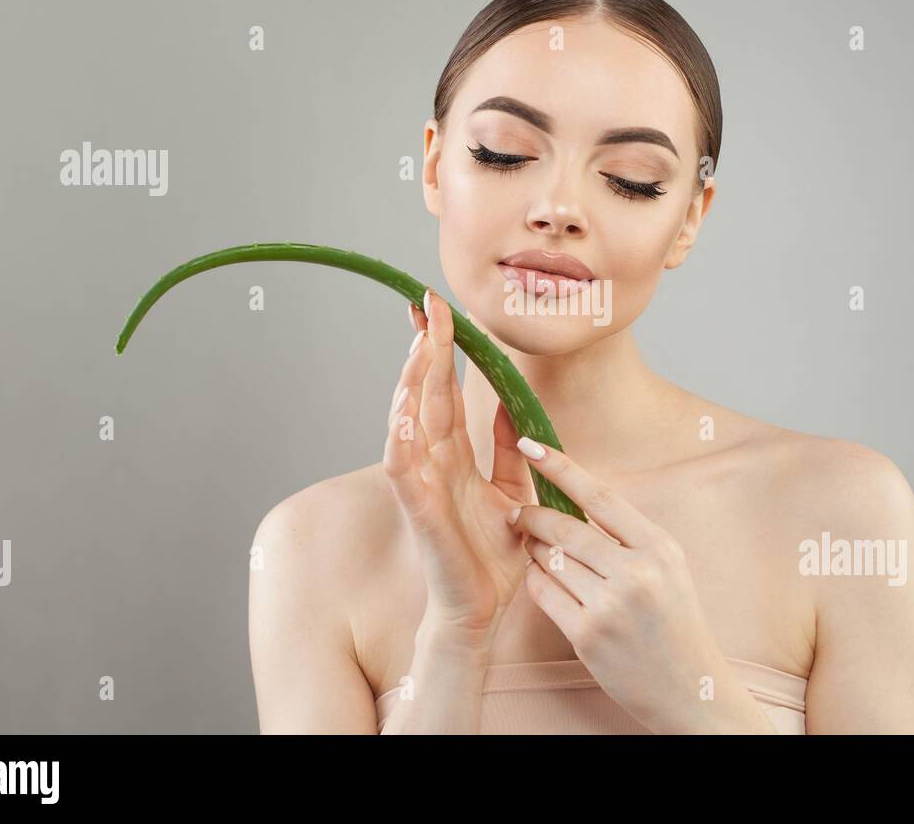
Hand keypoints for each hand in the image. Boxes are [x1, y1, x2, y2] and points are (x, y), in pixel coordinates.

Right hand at [382, 289, 533, 647]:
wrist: (481, 611)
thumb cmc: (491, 558)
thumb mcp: (512, 492)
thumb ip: (509, 450)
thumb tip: (513, 405)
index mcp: (455, 457)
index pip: (444, 392)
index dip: (442, 350)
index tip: (441, 310)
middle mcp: (433, 464)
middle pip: (425, 394)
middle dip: (426, 348)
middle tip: (427, 304)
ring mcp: (422, 486)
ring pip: (409, 423)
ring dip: (412, 382)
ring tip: (420, 344)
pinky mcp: (420, 513)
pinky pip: (403, 472)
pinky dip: (400, 442)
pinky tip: (403, 414)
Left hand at [507, 436, 736, 732]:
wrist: (688, 689)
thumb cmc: (674, 623)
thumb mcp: (667, 568)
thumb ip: (627, 536)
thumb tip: (575, 497)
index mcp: (659, 548)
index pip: (600, 495)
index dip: (561, 467)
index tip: (531, 446)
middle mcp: (637, 573)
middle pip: (565, 527)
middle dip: (533, 515)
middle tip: (518, 512)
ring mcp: (610, 606)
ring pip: (549, 559)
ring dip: (532, 549)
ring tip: (533, 548)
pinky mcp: (586, 635)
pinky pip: (542, 592)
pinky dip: (534, 580)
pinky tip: (539, 579)